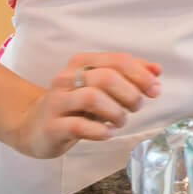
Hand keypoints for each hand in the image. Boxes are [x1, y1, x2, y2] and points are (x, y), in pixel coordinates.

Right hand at [8, 52, 160, 158]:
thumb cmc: (77, 105)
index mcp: (83, 63)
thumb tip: (157, 69)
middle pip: (107, 77)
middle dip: (130, 93)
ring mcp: (57, 102)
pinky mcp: (52, 126)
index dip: (142, 74)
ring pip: (92, 98)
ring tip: (120, 121)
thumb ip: (130, 75)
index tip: (155, 90)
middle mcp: (67, 78)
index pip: (118, 60)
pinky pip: (80, 126)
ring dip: (116, 112)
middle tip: (136, 108)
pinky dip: (100, 131)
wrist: (35, 127)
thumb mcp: (103, 87)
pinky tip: (107, 133)